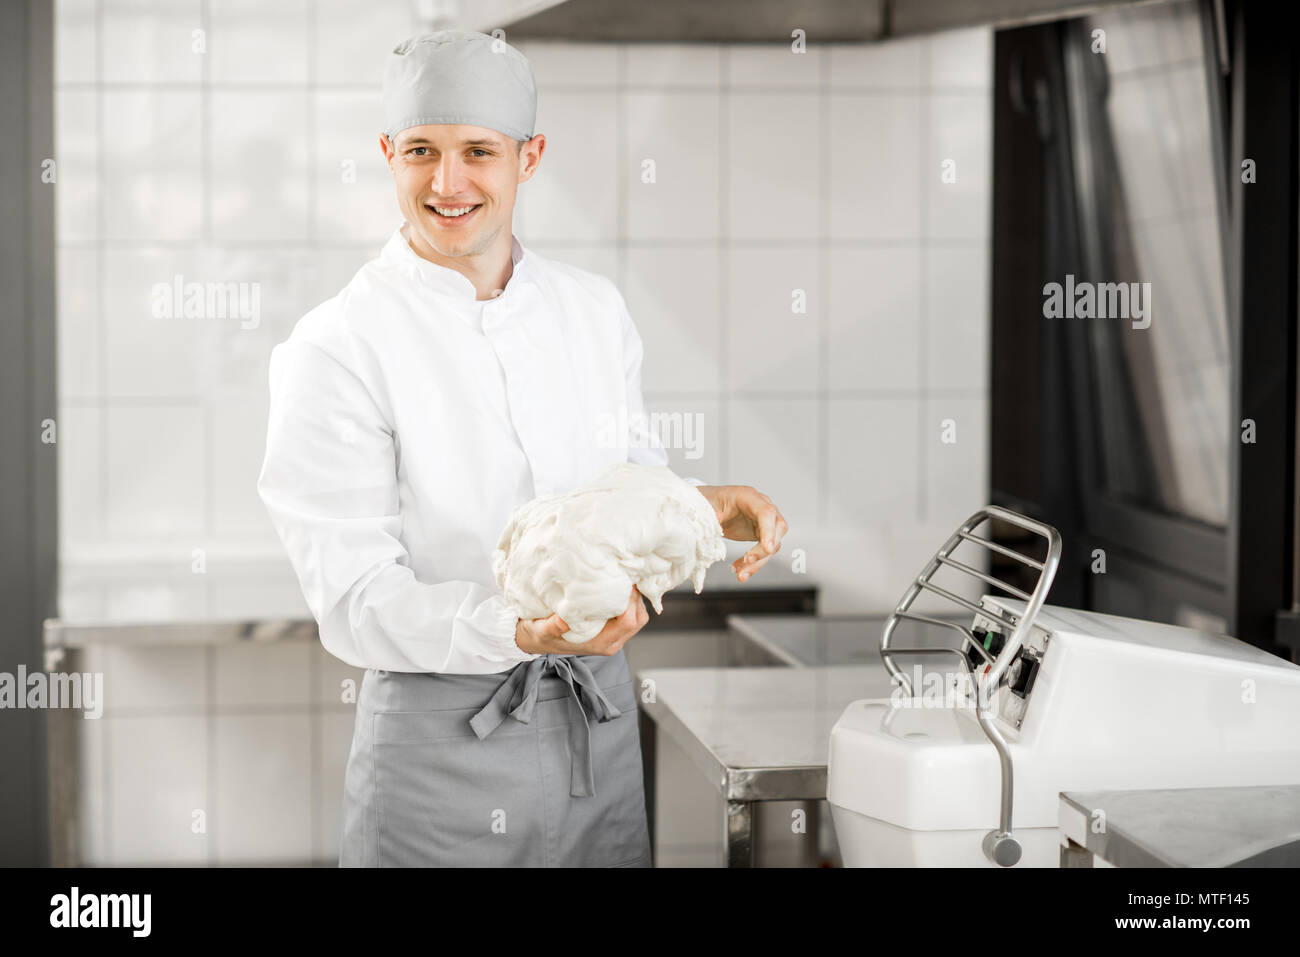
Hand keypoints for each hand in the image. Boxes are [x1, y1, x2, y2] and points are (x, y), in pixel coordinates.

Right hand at [514, 586, 648, 655]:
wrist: (537, 640)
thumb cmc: (540, 635)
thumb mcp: (541, 630)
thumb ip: (552, 627)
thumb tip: (564, 621)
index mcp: (599, 643)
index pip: (628, 622)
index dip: (630, 601)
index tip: (621, 581)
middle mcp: (611, 641)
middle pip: (639, 618)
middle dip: (636, 596)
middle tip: (625, 575)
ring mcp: (613, 635)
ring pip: (638, 615)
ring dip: (634, 597)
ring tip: (622, 578)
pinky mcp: (612, 628)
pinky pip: (631, 613)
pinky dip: (629, 599)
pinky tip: (617, 585)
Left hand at [694, 485, 788, 581]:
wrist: (705, 506)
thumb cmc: (707, 501)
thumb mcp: (704, 505)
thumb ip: (711, 512)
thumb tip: (716, 518)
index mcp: (748, 496)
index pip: (766, 512)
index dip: (769, 530)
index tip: (767, 548)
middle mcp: (760, 507)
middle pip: (777, 528)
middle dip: (765, 549)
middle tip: (748, 561)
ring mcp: (763, 521)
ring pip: (773, 544)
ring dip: (759, 562)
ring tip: (741, 574)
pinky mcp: (760, 534)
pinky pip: (764, 552)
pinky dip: (753, 564)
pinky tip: (740, 570)